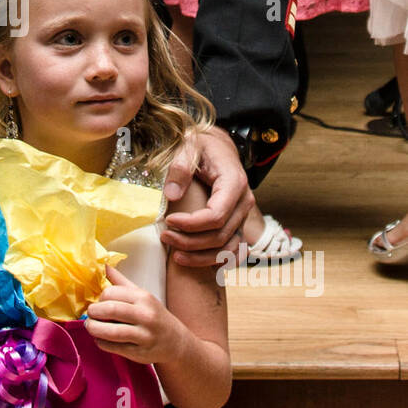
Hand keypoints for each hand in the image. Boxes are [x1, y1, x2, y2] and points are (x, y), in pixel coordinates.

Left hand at [86, 263, 184, 362]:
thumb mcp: (141, 295)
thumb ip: (121, 282)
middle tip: (90, 315)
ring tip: (90, 327)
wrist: (176, 341)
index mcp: (143, 297)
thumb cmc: (154, 315)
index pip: (111, 292)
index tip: (97, 303)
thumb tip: (103, 264)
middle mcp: (146, 315)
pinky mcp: (140, 353)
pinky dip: (102, 343)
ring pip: (111, 332)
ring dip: (94, 329)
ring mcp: (144, 335)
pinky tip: (100, 339)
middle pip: (110, 310)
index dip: (99, 298)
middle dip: (93, 313)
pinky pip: (114, 347)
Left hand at [160, 127, 252, 267]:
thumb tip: (172, 195)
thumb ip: (180, 167)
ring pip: (228, 248)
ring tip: (175, 255)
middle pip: (220, 235)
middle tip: (165, 237)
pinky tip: (195, 261)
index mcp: (234, 183)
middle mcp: (244, 202)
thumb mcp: (188, 146)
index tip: (168, 222)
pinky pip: (233, 250)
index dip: (191, 225)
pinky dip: (217, 260)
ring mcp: (243, 215)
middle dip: (190, 242)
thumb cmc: (202, 146)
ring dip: (201, 257)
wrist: (217, 147)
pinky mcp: (238, 223)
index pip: (216, 215)